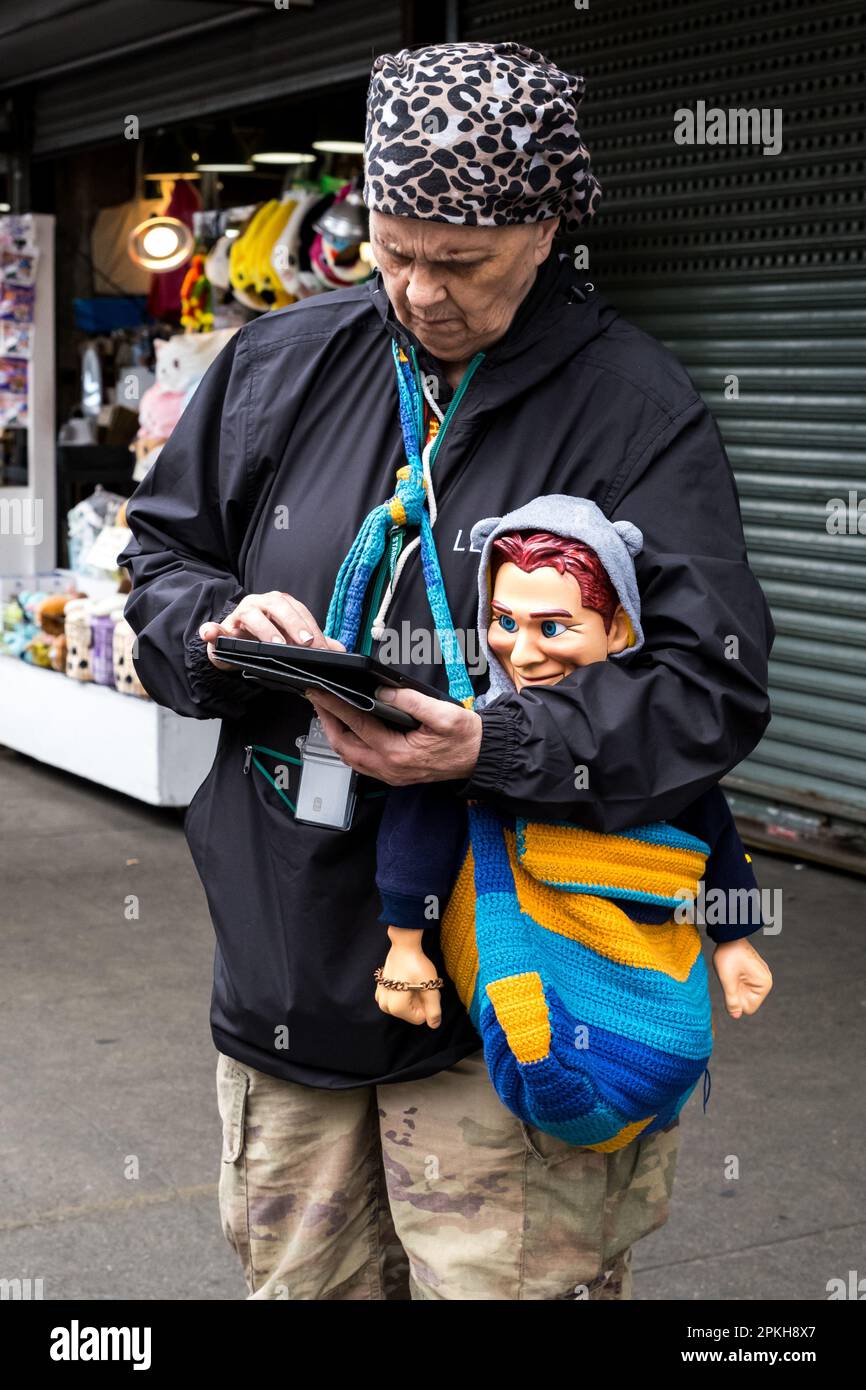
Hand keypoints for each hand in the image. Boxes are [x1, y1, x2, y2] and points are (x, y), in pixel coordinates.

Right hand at [198, 591, 344, 669]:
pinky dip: (212, 630)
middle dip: (293, 624)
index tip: (321, 647)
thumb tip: (340, 649)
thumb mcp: (290, 641)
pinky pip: (214, 628)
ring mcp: (239, 614)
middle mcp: (260, 604)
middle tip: (305, 643)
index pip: (300, 611)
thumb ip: (312, 643)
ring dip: (264, 629)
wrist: (233, 646)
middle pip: (279, 607)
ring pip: (251, 614)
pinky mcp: (220, 629)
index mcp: (280, 604)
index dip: (311, 628)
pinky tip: (211, 633)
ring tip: (274, 645)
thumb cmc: (264, 640)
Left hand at [305, 684, 481, 785]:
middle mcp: (389, 768)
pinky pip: (360, 762)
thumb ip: (412, 701)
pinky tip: (346, 730)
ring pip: (349, 756)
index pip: (356, 724)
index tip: (318, 690)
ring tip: (327, 711)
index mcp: (398, 753)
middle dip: (325, 721)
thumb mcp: (444, 714)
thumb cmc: (465, 737)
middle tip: (316, 698)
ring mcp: (390, 774)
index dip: (334, 705)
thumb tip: (384, 690)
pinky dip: (347, 745)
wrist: (481, 758)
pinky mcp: (393, 774)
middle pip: (343, 745)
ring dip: (334, 734)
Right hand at [375, 928, 441, 1027]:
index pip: (420, 1018)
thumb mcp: (430, 988)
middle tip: (421, 984)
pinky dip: (402, 994)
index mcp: (397, 1008)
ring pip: (403, 1007)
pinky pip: (394, 1000)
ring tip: (413, 982)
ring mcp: (380, 998)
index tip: (426, 988)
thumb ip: (434, 1009)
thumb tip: (434, 1025)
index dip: (427, 1004)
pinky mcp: (380, 990)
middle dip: (418, 1002)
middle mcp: (385, 1006)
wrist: (403, 946)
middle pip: (410, 1013)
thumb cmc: (417, 965)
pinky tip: (405, 981)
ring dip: (411, 998)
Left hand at [712, 938, 772, 1018]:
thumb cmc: (728, 956)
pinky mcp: (754, 971)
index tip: (731, 985)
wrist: (728, 934)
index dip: (736, 1001)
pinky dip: (736, 981)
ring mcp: (760, 975)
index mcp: (764, 985)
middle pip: (747, 1001)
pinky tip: (733, 970)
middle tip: (730, 977)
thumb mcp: (727, 981)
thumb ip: (732, 1000)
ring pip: (744, 993)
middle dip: (736, 993)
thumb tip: (736, 1016)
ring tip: (731, 972)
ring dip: (735, 987)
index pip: (749, 1008)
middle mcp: (765, 981)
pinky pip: (744, 984)